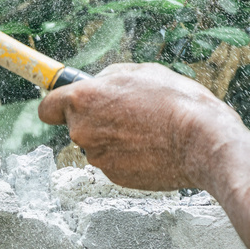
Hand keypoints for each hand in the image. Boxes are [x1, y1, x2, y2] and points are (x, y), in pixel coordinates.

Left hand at [38, 63, 231, 190]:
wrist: (202, 142)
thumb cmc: (176, 102)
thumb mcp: (141, 72)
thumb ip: (109, 78)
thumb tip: (98, 84)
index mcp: (83, 100)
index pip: (47, 108)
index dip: (58, 106)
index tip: (64, 106)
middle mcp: (82, 130)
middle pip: (77, 125)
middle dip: (97, 120)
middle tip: (128, 112)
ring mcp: (97, 157)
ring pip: (98, 144)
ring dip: (114, 138)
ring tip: (148, 129)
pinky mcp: (113, 177)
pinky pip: (115, 161)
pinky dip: (128, 156)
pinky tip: (152, 147)